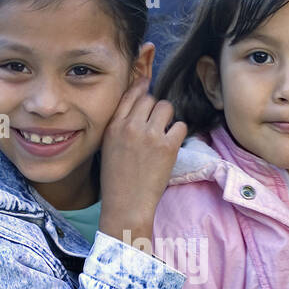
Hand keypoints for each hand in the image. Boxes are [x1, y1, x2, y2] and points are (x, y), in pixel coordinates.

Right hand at [98, 55, 187, 246]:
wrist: (126, 205)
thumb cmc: (116, 180)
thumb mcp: (109, 147)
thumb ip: (120, 125)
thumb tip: (138, 104)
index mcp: (113, 126)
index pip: (130, 94)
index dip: (141, 87)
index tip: (147, 83)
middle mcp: (130, 126)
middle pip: (150, 99)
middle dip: (155, 109)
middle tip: (155, 125)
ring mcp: (150, 136)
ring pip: (166, 107)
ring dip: (168, 118)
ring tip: (164, 133)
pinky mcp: (167, 147)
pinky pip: (180, 125)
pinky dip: (178, 133)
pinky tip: (171, 145)